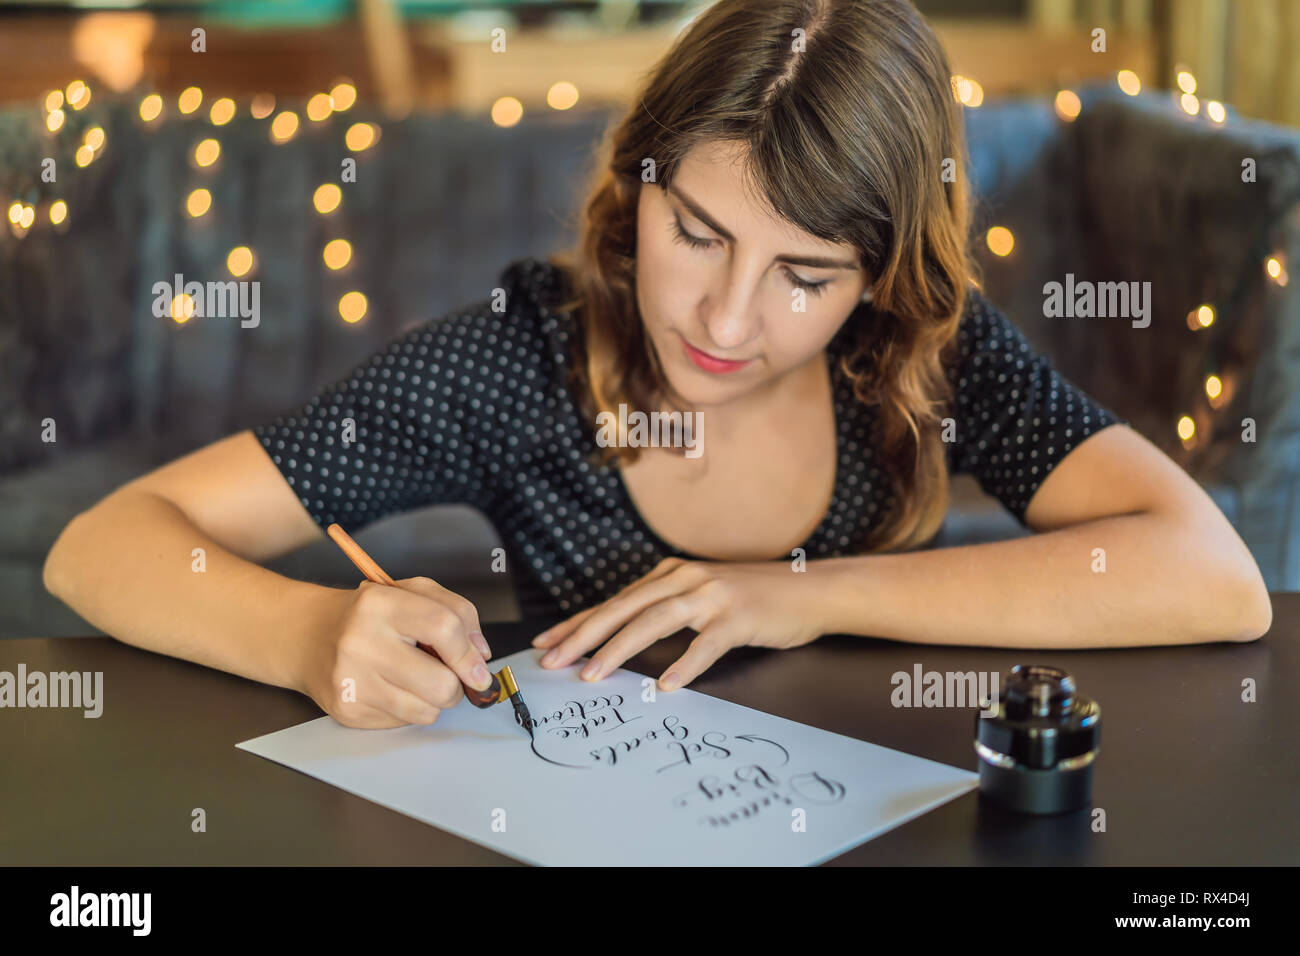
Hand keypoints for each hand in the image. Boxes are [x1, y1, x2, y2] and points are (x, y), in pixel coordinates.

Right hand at [303, 577, 493, 728]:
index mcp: (379, 604)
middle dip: (456, 685)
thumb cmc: (368, 614)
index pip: (443, 628)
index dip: (469, 653)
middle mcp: (360, 642)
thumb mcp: (411, 592)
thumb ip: (456, 612)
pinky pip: (403, 723)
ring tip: (417, 679)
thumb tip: (480, 655)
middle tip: (447, 674)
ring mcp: (351, 680)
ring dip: (434, 700)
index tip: (479, 668)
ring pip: (426, 711)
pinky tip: (392, 688)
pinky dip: (409, 709)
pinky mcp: (347, 710)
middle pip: (440, 683)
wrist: (307, 635)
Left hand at [531, 557, 824, 690]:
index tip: (547, 644)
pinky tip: (664, 685)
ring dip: (619, 650)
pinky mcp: (738, 617)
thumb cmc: (755, 598)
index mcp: (671, 575)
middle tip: (553, 662)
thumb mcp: (702, 595)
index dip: (578, 623)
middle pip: (623, 609)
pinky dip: (683, 665)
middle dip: (583, 637)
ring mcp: (712, 596)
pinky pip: (705, 645)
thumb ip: (666, 609)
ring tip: (593, 675)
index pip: (614, 602)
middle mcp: (685, 579)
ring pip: (653, 622)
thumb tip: (623, 636)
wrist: (810, 590)